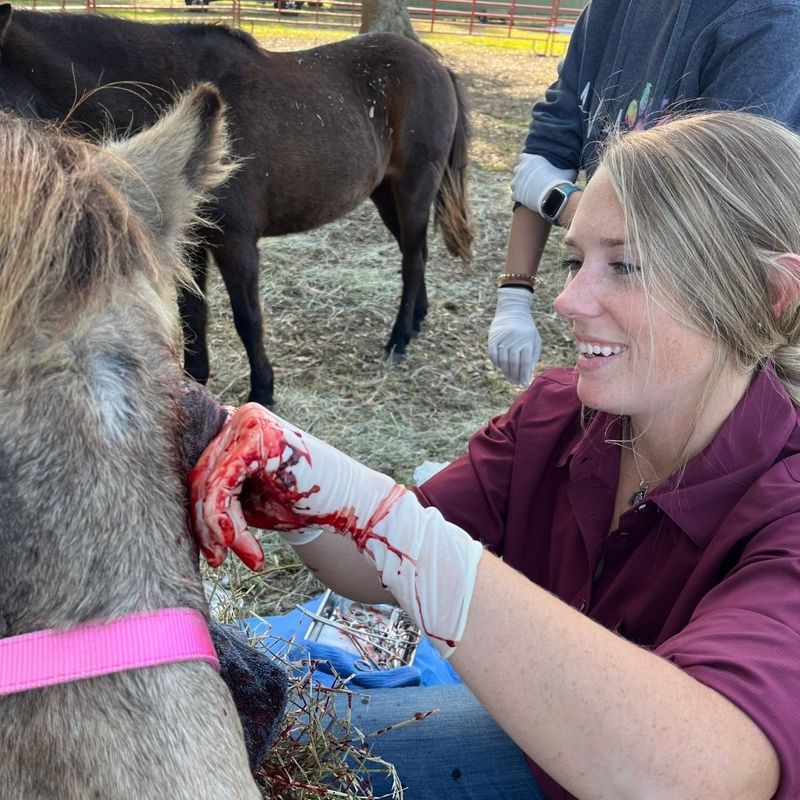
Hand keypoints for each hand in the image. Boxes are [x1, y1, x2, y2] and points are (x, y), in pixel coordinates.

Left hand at [190, 404, 483, 654]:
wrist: (354, 508)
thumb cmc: (304, 505)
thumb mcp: (251, 500)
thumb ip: (219, 494)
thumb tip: (176, 510)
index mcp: (237, 427)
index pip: (201, 470)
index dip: (200, 513)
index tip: (213, 552)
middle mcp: (241, 416)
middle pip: (199, 476)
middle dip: (208, 527)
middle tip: (219, 561)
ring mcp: (248, 421)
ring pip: (208, 484)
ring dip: (221, 531)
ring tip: (243, 558)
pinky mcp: (257, 435)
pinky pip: (223, 485)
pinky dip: (228, 523)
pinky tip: (247, 550)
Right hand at [488, 286, 541, 383]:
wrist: (512, 309)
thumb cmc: (526, 328)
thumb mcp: (535, 338)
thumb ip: (534, 355)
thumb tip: (529, 373)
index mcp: (527, 340)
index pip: (524, 362)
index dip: (524, 375)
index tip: (524, 384)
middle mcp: (514, 339)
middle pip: (513, 364)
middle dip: (515, 376)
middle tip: (516, 383)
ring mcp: (502, 338)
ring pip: (502, 361)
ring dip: (506, 372)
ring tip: (510, 378)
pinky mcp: (492, 338)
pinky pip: (493, 355)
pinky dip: (496, 363)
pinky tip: (501, 367)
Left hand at [510, 152, 576, 211]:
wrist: (553, 196)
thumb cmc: (560, 181)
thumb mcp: (566, 171)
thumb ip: (567, 169)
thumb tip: (576, 169)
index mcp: (531, 159)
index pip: (523, 157)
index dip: (527, 163)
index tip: (532, 168)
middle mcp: (521, 169)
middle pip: (518, 170)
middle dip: (522, 175)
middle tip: (530, 181)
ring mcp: (516, 182)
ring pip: (514, 183)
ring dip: (519, 187)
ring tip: (528, 192)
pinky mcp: (515, 194)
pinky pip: (514, 195)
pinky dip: (519, 198)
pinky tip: (526, 200)